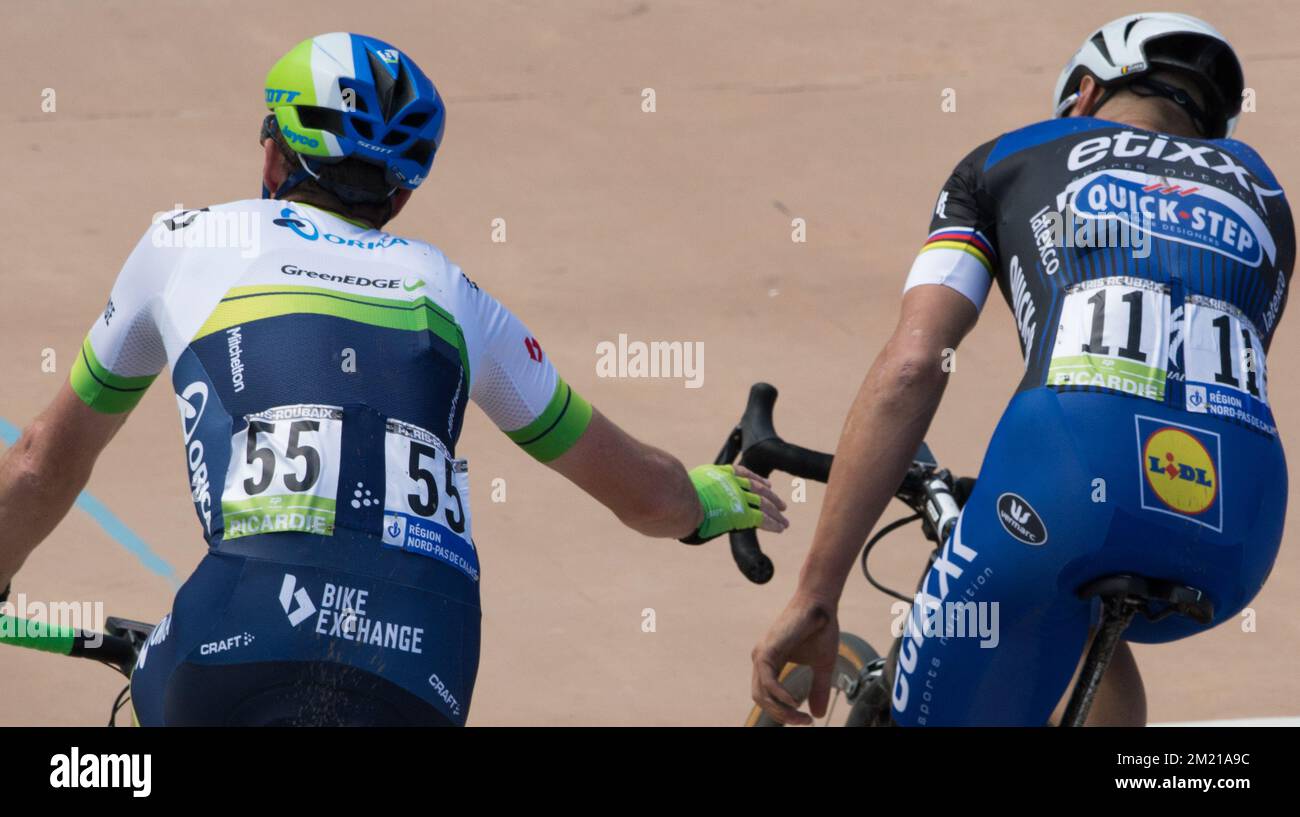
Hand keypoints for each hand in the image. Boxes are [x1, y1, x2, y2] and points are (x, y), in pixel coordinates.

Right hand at [682, 464, 787, 542]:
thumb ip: (691, 488)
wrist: (682, 502)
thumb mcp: (683, 483)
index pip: (743, 473)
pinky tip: (781, 528)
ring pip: (764, 504)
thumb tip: (679, 493)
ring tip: (785, 521)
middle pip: (757, 489)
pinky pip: (762, 519)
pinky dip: (773, 524)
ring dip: (776, 513)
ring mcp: (738, 497)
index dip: (757, 479)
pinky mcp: (742, 514)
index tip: (767, 484)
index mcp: (720, 474)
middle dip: (771, 497)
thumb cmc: (675, 495)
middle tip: (782, 505)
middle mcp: (733, 483)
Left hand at [751, 595, 839, 724]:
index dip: (784, 712)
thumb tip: (819, 715)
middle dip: (782, 715)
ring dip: (781, 710)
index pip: (768, 697)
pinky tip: (794, 702)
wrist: (820, 605)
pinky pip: (767, 681)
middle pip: (761, 699)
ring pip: (761, 694)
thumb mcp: (823, 666)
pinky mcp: (766, 650)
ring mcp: (761, 655)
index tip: (805, 720)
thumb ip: (818, 689)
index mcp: (771, 664)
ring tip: (801, 716)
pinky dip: (779, 695)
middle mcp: (762, 660)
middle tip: (804, 722)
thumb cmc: (820, 630)